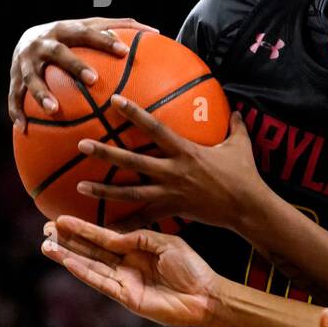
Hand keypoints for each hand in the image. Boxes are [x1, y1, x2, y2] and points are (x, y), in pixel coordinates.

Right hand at [9, 17, 159, 131]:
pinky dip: (17, 112)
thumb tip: (155, 30)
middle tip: (93, 80)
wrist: (27, 37)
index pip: (86, 32)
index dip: (103, 40)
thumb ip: (121, 27)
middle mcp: (42, 43)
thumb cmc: (71, 36)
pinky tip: (25, 128)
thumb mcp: (90, 28)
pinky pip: (14, 97)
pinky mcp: (14, 78)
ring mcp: (25, 61)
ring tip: (54, 110)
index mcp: (65, 29)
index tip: (123, 50)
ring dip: (41, 93)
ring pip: (32, 77)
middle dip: (74, 65)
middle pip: (58, 52)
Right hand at [41, 215, 222, 326]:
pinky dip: (84, 272)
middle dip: (68, 240)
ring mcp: (124, 281)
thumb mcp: (166, 243)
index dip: (83, 229)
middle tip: (45, 230)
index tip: (60, 219)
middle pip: (90, 251)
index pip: (104, 237)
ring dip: (68, 256)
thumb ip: (138, 238)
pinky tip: (68, 262)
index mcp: (136, 249)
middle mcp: (126, 265)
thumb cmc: (191, 268)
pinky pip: (101, 283)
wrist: (206, 295)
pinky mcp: (126, 297)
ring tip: (46, 245)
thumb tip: (111, 237)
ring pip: (90, 266)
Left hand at [74, 95, 263, 231]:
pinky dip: (125, 223)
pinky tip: (105, 225)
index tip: (114, 101)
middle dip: (106, 152)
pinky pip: (145, 217)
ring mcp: (170, 192)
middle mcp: (173, 171)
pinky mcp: (172, 210)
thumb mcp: (241, 145)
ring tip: (80, 185)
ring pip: (130, 191)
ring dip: (104, 188)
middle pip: (133, 160)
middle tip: (81, 144)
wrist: (247, 207)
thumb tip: (235, 111)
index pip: (155, 127)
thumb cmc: (244, 174)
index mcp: (186, 151)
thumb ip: (234, 127)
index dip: (134, 113)